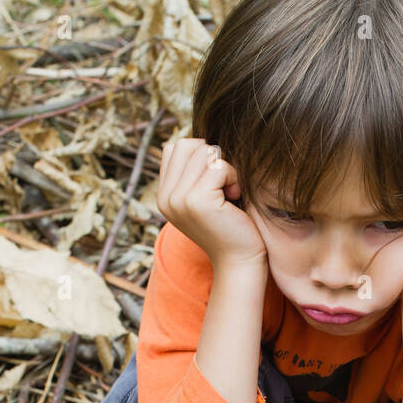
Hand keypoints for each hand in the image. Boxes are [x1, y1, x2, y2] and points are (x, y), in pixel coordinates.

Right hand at [156, 137, 266, 270]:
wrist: (238, 261)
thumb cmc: (229, 226)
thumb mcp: (205, 197)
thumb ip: (194, 172)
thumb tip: (201, 141)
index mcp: (164, 195)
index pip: (176, 148)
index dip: (202, 157)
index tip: (214, 183)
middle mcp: (165, 197)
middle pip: (188, 145)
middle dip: (213, 159)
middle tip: (224, 186)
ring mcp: (178, 199)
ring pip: (204, 152)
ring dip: (225, 168)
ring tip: (229, 192)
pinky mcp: (196, 201)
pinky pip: (218, 166)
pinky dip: (232, 176)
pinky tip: (234, 196)